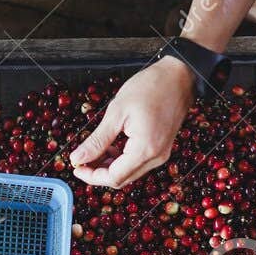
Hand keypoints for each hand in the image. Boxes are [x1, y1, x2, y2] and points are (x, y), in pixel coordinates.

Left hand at [70, 57, 194, 188]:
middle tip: (81, 158)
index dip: (92, 176)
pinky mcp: (162, 148)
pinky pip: (138, 163)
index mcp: (145, 150)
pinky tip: (111, 147)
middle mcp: (156, 158)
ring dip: (110, 166)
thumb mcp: (117, 112)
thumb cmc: (150, 87)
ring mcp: (161, 154)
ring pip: (130, 172)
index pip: (114, 177)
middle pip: (122, 179)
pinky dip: (122, 160)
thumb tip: (78, 158)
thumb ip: (97, 140)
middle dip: (98, 172)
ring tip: (95, 150)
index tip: (76, 166)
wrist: (179, 76)